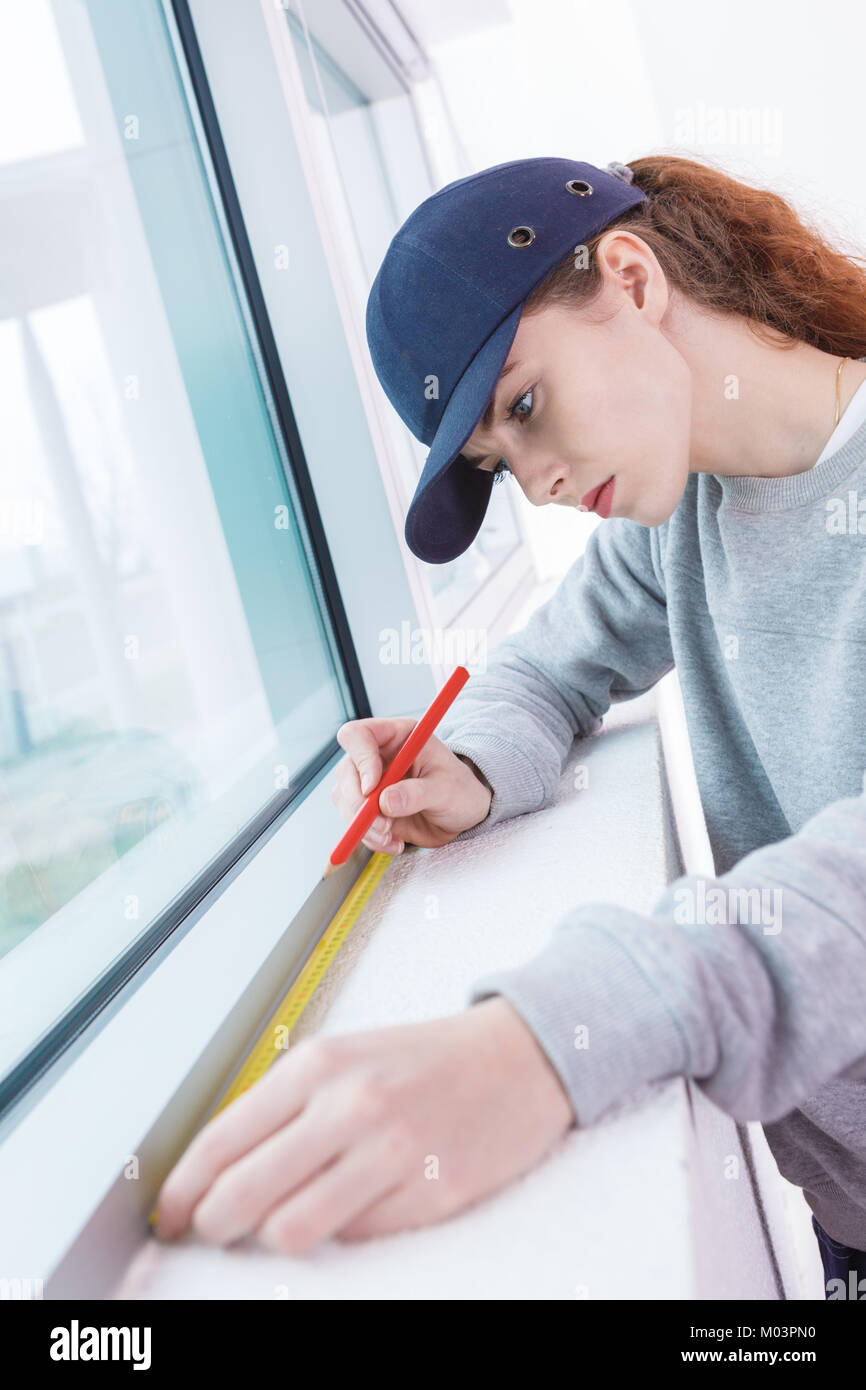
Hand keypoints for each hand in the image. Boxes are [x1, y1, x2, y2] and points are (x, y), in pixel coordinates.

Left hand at [153, 997, 574, 1253]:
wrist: (520, 1056)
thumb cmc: (423, 1059)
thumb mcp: (342, 1057)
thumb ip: (281, 1106)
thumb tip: (216, 1170)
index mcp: (319, 1064)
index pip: (221, 1141)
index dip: (183, 1190)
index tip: (171, 1214)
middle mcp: (351, 1105)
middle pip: (242, 1196)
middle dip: (214, 1224)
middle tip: (214, 1228)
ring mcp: (393, 1152)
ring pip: (290, 1231)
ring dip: (274, 1236)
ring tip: (280, 1224)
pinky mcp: (432, 1193)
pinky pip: (355, 1238)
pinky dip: (342, 1233)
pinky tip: (352, 1207)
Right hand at [331, 716, 492, 854]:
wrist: (460, 815)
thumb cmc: (459, 790)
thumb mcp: (447, 789)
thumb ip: (418, 793)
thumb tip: (386, 801)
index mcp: (397, 736)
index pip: (359, 735)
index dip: (360, 759)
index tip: (372, 788)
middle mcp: (377, 755)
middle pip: (346, 771)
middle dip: (359, 803)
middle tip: (382, 824)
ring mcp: (368, 781)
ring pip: (344, 799)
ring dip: (363, 824)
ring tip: (391, 836)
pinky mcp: (366, 806)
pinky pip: (353, 821)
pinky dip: (369, 837)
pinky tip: (393, 841)